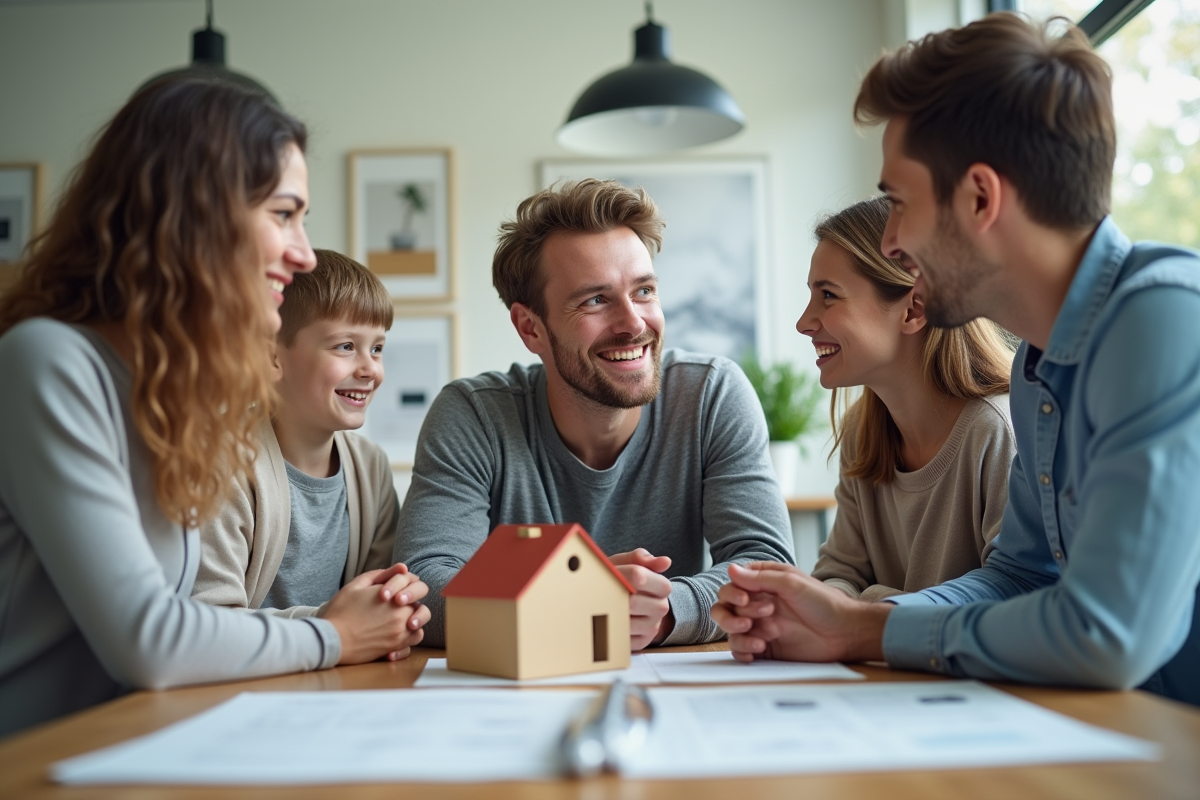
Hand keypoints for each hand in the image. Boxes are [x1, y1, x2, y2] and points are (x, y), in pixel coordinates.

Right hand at [322, 569, 431, 663]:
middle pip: (419, 604)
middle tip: (395, 604)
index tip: (388, 590)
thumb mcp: (357, 585)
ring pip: (420, 623)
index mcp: (395, 596)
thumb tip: (403, 568)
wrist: (332, 639)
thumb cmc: (341, 611)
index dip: (402, 584)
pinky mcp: (395, 647)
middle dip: (409, 602)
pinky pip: (414, 640)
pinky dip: (410, 636)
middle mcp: (402, 614)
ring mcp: (401, 632)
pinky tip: (397, 634)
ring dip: (413, 619)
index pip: (413, 583)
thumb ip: (381, 574)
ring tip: (397, 619)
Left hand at [609, 548, 672, 650]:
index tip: (609, 574)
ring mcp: (652, 627)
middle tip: (601, 591)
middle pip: (631, 602)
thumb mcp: (629, 563)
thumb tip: (665, 561)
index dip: (620, 575)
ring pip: (625, 621)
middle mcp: (661, 608)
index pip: (641, 577)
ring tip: (602, 605)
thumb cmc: (623, 579)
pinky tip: (607, 619)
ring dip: (609, 613)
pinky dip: (610, 628)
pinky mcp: (641, 642)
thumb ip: (641, 558)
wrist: (623, 601)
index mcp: (662, 586)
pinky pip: (621, 637)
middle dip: (613, 596)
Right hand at [710, 562, 890, 663]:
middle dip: (731, 616)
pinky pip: (740, 649)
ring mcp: (760, 625)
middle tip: (751, 621)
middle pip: (724, 607)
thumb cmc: (823, 602)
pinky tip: (758, 650)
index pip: (732, 584)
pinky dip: (742, 650)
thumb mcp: (792, 583)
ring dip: (737, 634)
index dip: (732, 592)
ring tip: (760, 640)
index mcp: (763, 583)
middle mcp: (758, 603)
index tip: (745, 599)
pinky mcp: (765, 647)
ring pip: (730, 629)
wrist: (845, 633)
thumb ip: (760, 578)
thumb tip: (731, 570)